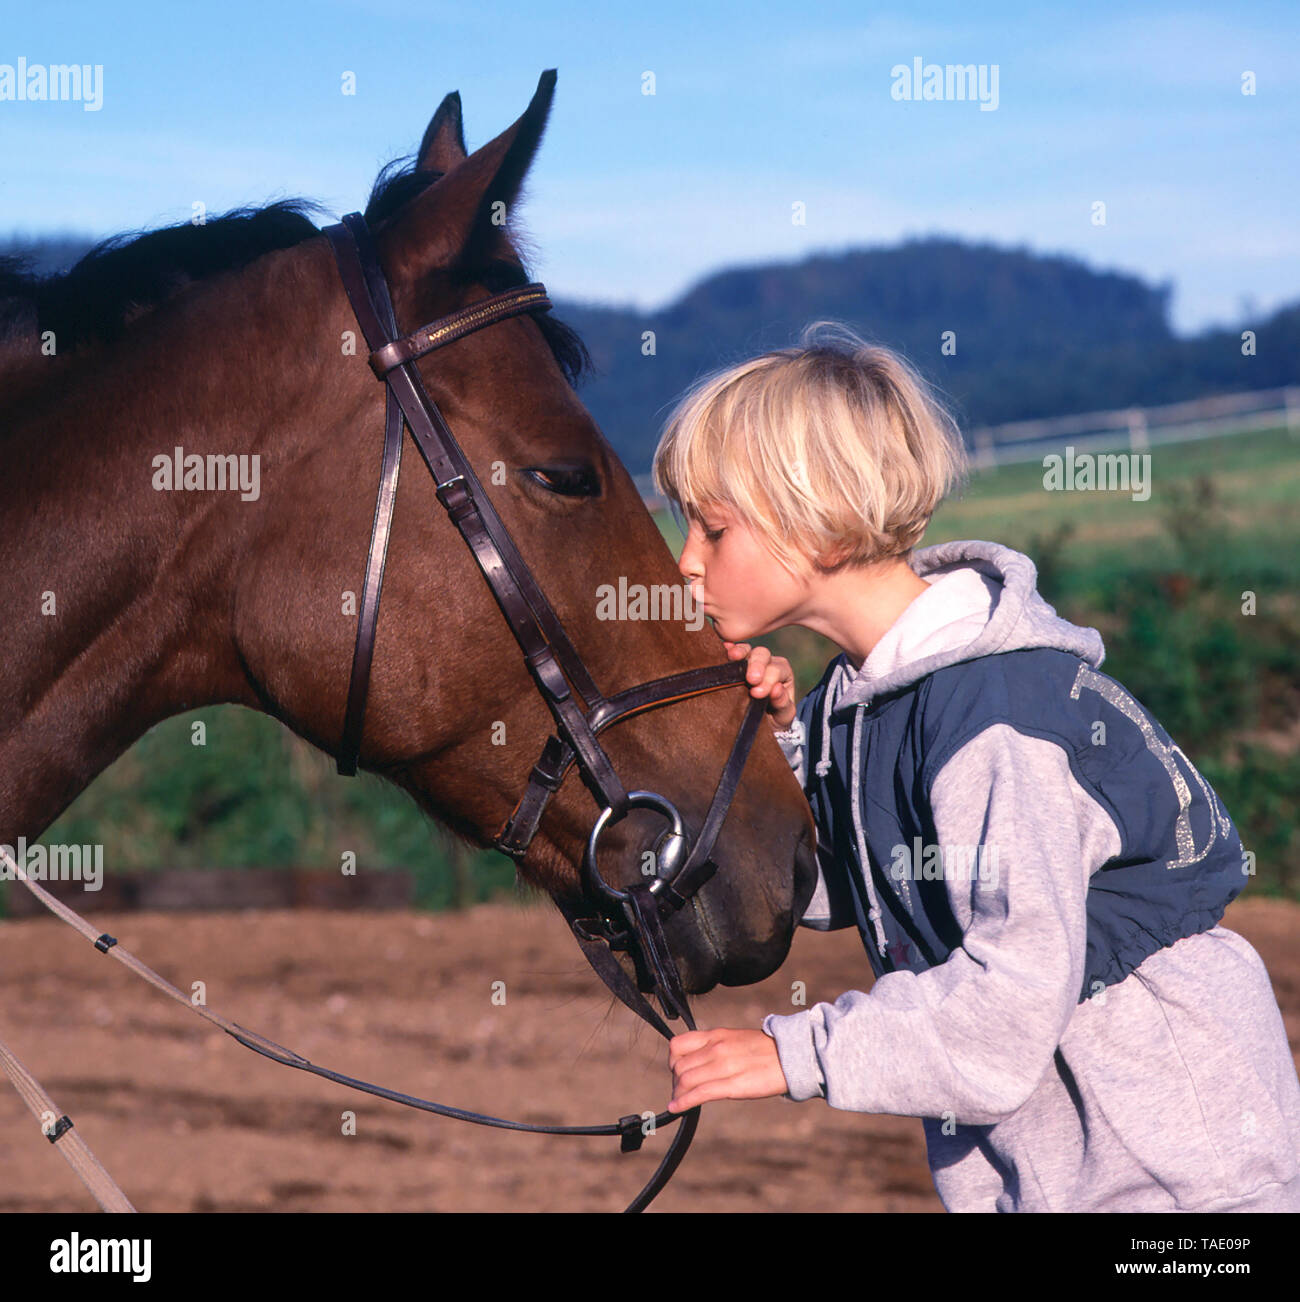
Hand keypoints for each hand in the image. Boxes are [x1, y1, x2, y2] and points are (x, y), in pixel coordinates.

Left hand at [667, 1028, 789, 1111]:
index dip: (672, 1061)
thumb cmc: (765, 1050)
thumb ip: (715, 1047)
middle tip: (680, 1091)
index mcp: (716, 1035)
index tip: (677, 1072)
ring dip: (678, 1094)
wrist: (792, 1055)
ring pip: (686, 1080)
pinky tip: (677, 1108)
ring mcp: (723, 1065)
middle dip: (675, 1081)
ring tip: (680, 1101)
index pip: (678, 1045)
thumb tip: (699, 1062)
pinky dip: (684, 1102)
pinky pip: (700, 1093)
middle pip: (679, 1066)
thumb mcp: (735, 1039)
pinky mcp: (732, 1085)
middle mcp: (715, 1048)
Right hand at [724, 641, 796, 728]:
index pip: (776, 670)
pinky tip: (724, 648)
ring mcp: (749, 660)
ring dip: (740, 651)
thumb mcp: (784, 715)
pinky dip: (727, 649)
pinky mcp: (734, 663)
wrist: (763, 723)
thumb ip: (783, 704)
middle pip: (763, 654)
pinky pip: (731, 651)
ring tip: (734, 655)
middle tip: (751, 679)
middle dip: (756, 665)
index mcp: (782, 672)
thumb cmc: (775, 717)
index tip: (757, 693)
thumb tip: (776, 690)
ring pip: (747, 649)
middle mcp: (767, 662)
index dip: (768, 680)